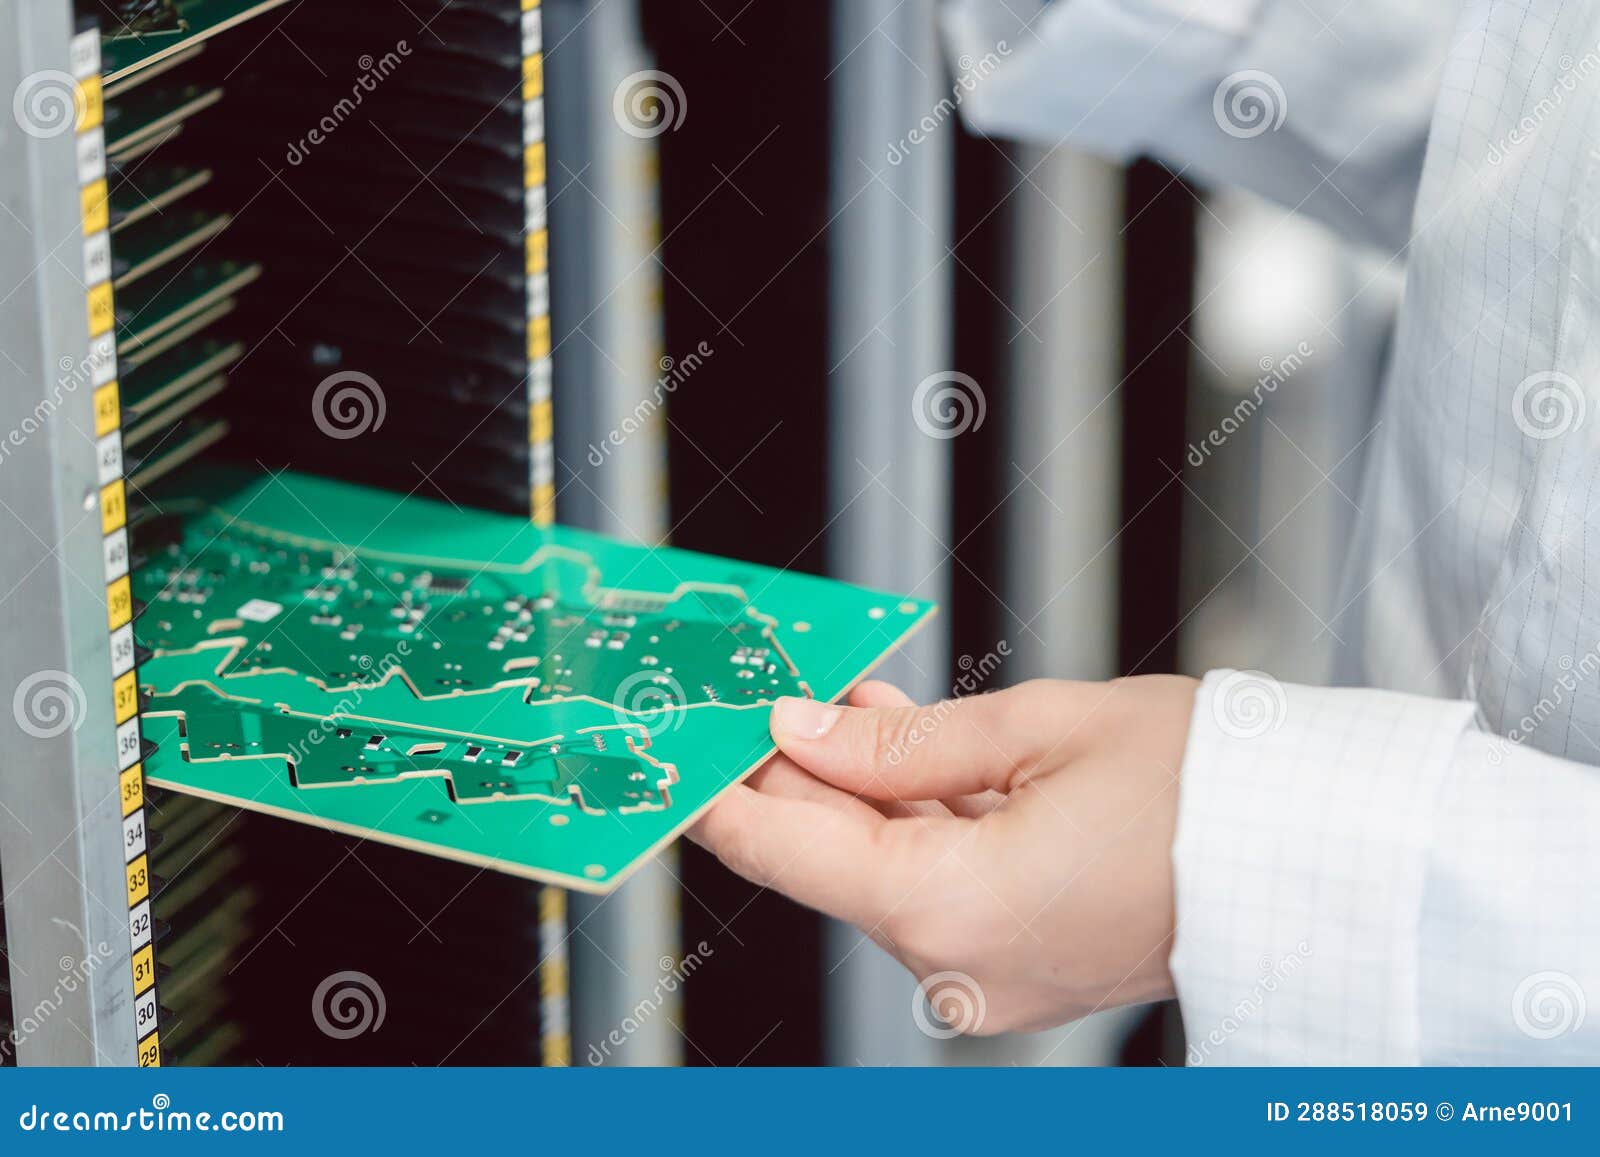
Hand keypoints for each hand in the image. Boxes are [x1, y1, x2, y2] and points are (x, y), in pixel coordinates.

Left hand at [689, 675, 1197, 1033]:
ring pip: (884, 869)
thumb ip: (900, 743)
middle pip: (833, 857)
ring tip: (846, 703)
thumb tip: (804, 734)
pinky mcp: (1024, 963)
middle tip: (769, 695)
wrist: (1316, 855)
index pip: (786, 850)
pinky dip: (916, 824)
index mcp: (952, 906)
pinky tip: (904, 755)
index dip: (720, 795)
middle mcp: (962, 964)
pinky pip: (940, 887)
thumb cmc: (1208, 791)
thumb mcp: (1039, 728)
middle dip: (796, 773)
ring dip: (860, 789)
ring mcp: (994, 974)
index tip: (682, 751)